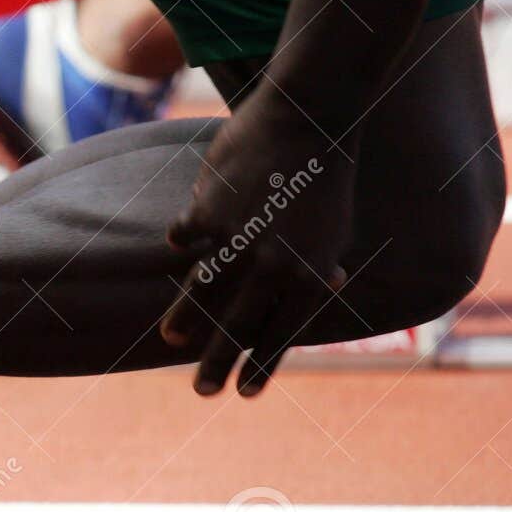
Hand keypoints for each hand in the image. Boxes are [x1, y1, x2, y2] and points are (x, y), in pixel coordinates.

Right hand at [161, 89, 354, 395]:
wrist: (309, 117)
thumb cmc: (329, 174)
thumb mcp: (338, 227)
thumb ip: (326, 260)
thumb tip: (331, 286)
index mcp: (310, 275)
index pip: (280, 335)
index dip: (261, 367)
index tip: (244, 393)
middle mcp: (273, 266)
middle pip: (237, 326)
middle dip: (217, 364)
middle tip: (202, 392)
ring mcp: (239, 240)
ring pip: (203, 290)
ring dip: (187, 319)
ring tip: (172, 338)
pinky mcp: (210, 212)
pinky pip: (188, 234)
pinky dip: (183, 239)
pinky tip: (176, 246)